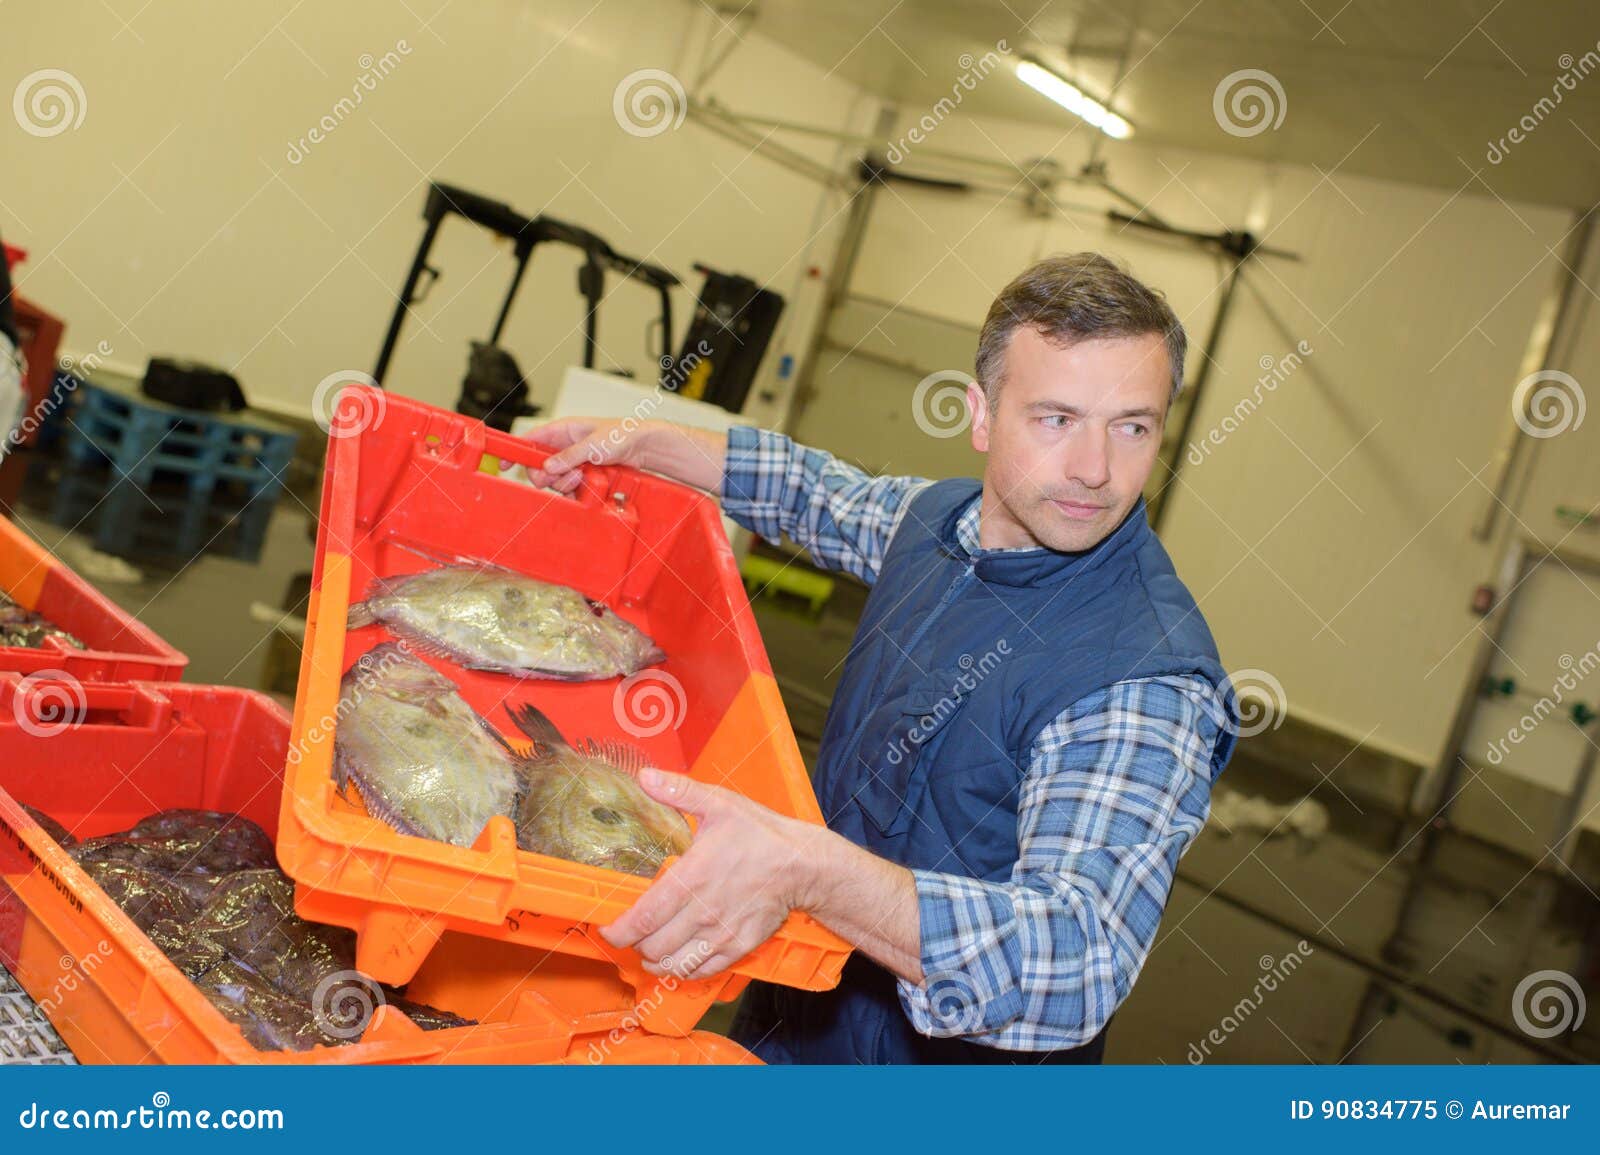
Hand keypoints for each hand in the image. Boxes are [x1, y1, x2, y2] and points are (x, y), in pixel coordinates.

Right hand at [501, 417, 656, 494]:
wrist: (642, 447)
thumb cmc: (621, 435)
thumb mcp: (593, 444)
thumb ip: (568, 456)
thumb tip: (547, 467)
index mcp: (562, 430)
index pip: (530, 440)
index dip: (515, 452)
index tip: (504, 465)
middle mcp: (563, 446)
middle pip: (539, 467)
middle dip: (548, 475)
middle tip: (564, 475)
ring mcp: (572, 462)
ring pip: (554, 480)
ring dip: (566, 482)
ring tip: (584, 475)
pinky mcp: (582, 474)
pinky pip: (568, 488)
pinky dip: (575, 489)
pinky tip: (588, 482)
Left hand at [600, 768, 824, 980]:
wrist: (802, 864)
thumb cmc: (760, 833)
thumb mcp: (720, 803)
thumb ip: (679, 791)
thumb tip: (644, 776)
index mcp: (692, 877)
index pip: (643, 918)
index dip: (618, 931)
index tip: (607, 930)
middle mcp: (703, 911)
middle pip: (652, 946)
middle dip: (635, 943)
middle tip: (632, 933)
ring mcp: (721, 933)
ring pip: (673, 965)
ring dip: (655, 961)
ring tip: (650, 949)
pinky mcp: (737, 947)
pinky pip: (700, 971)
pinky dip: (683, 969)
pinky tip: (678, 956)